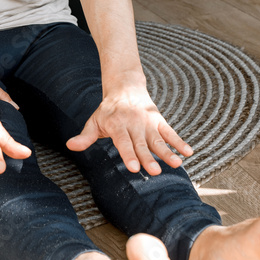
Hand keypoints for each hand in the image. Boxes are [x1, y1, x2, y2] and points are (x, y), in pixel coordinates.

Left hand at [66, 84, 192, 173]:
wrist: (125, 88)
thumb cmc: (108, 111)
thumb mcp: (95, 121)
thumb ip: (85, 136)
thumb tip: (70, 145)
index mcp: (117, 124)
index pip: (123, 142)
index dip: (129, 155)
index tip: (135, 168)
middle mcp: (134, 123)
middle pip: (142, 143)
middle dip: (149, 157)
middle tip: (156, 171)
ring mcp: (148, 122)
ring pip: (158, 139)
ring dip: (168, 152)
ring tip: (177, 163)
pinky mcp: (159, 121)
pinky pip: (170, 132)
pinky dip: (179, 141)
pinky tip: (189, 152)